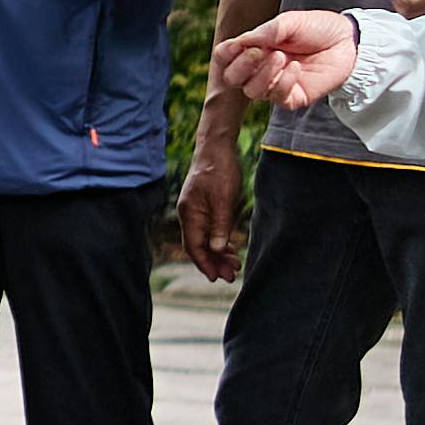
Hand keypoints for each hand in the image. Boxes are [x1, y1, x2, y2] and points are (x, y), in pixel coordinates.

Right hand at [178, 123, 247, 282]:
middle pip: (198, 246)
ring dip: (218, 254)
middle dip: (214, 262)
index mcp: (190, 214)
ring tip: (234, 265)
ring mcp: (196, 211)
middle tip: (231, 276)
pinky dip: (219, 241)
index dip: (205, 263)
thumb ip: (220, 225)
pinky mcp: (205, 206)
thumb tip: (217, 249)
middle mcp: (190, 215)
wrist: (216, 147)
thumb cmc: (220, 170)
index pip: (193, 246)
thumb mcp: (224, 199)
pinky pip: (209, 230)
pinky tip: (230, 248)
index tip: (217, 277)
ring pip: (205, 239)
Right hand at [217, 9, 360, 111]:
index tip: (240, 44)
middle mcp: (260, 68)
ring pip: (252, 91)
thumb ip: (265, 32)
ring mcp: (276, 84)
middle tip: (259, 52)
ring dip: (263, 74)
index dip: (226, 54)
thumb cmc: (317, 28)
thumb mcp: (289, 22)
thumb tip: (241, 43)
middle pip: (231, 79)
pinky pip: (278, 97)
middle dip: (241, 67)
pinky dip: (284, 82)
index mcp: (254, 48)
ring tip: (281, 57)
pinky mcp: (294, 97)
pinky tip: (296, 67)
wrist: (348, 40)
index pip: (225, 57)